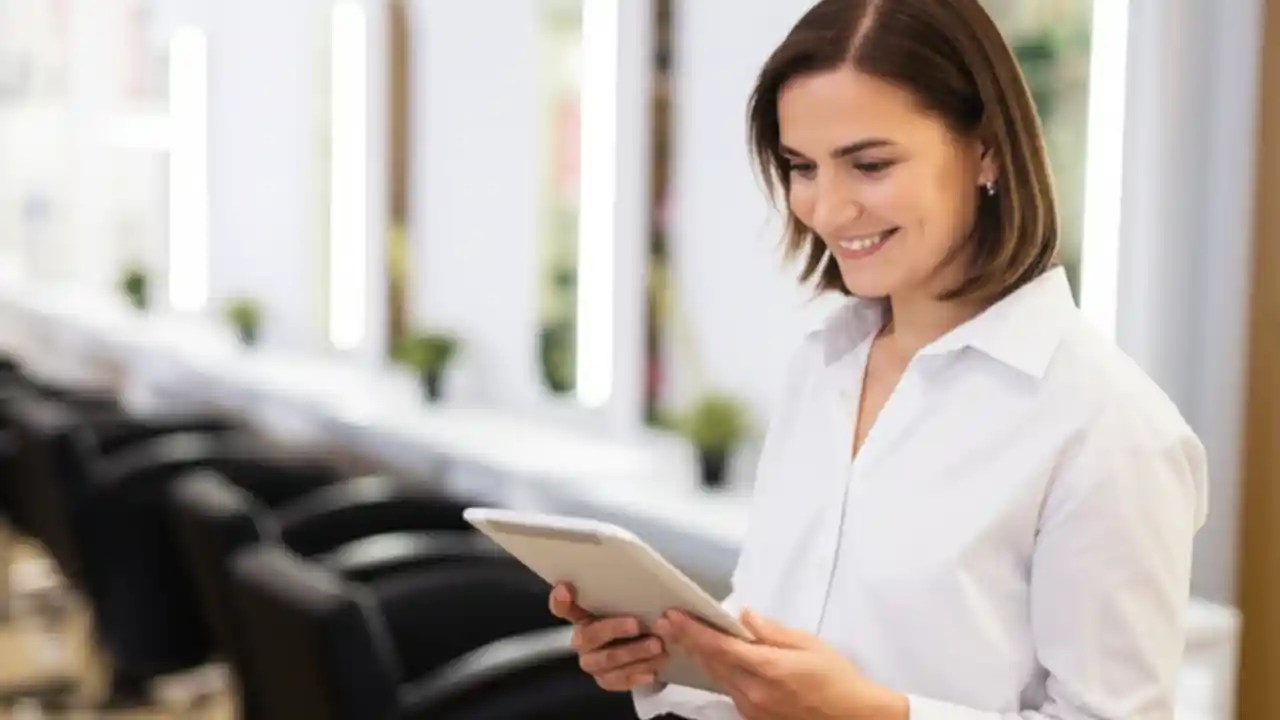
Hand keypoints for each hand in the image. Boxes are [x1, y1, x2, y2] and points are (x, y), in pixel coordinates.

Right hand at [548, 583, 670, 691]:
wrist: (654, 648)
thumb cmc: (641, 618)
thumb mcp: (642, 605)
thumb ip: (645, 602)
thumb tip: (669, 611)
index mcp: (585, 614)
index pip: (563, 607)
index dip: (560, 600)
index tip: (565, 588)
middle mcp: (584, 638)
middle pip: (586, 636)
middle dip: (612, 629)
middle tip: (635, 624)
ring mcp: (593, 661)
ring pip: (605, 660)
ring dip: (632, 653)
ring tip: (657, 647)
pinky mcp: (607, 680)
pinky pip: (617, 681)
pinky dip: (635, 675)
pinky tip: (652, 671)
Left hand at [652, 608, 908, 719]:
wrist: (854, 717)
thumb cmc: (836, 677)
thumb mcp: (808, 644)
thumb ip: (772, 631)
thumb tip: (745, 616)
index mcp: (767, 668)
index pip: (719, 646)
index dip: (693, 631)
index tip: (673, 616)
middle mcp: (753, 691)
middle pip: (711, 663)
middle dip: (688, 641)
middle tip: (668, 621)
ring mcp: (752, 708)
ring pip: (717, 678)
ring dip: (700, 657)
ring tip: (683, 636)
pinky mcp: (754, 718)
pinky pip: (729, 691)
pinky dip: (718, 672)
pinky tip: (713, 660)